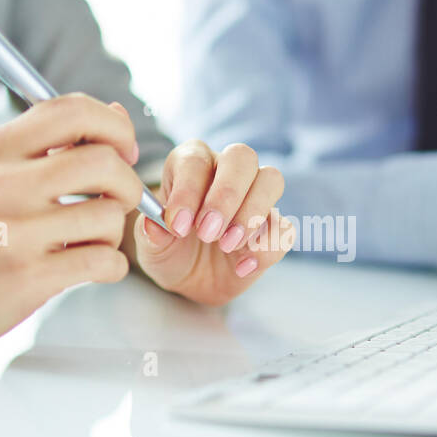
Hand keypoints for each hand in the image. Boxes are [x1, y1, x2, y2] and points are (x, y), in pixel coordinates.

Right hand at [0, 94, 143, 351]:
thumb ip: (53, 142)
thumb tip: (117, 115)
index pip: (73, 111)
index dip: (114, 127)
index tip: (122, 151)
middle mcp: (3, 183)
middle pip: (104, 161)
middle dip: (127, 184)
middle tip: (117, 201)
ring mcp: (15, 231)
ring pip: (110, 215)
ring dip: (115, 233)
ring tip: (91, 242)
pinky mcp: (29, 275)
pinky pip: (105, 262)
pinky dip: (111, 267)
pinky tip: (90, 267)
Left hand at [132, 139, 292, 305]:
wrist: (191, 280)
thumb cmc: (170, 250)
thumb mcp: (151, 246)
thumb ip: (152, 234)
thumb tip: (155, 226)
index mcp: (191, 165)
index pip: (195, 161)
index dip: (188, 190)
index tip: (178, 225)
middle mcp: (226, 172)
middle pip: (242, 157)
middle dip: (226, 195)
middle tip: (207, 233)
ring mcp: (255, 197)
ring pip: (271, 180)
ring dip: (251, 214)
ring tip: (226, 246)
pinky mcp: (273, 228)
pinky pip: (285, 227)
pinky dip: (267, 248)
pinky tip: (242, 267)